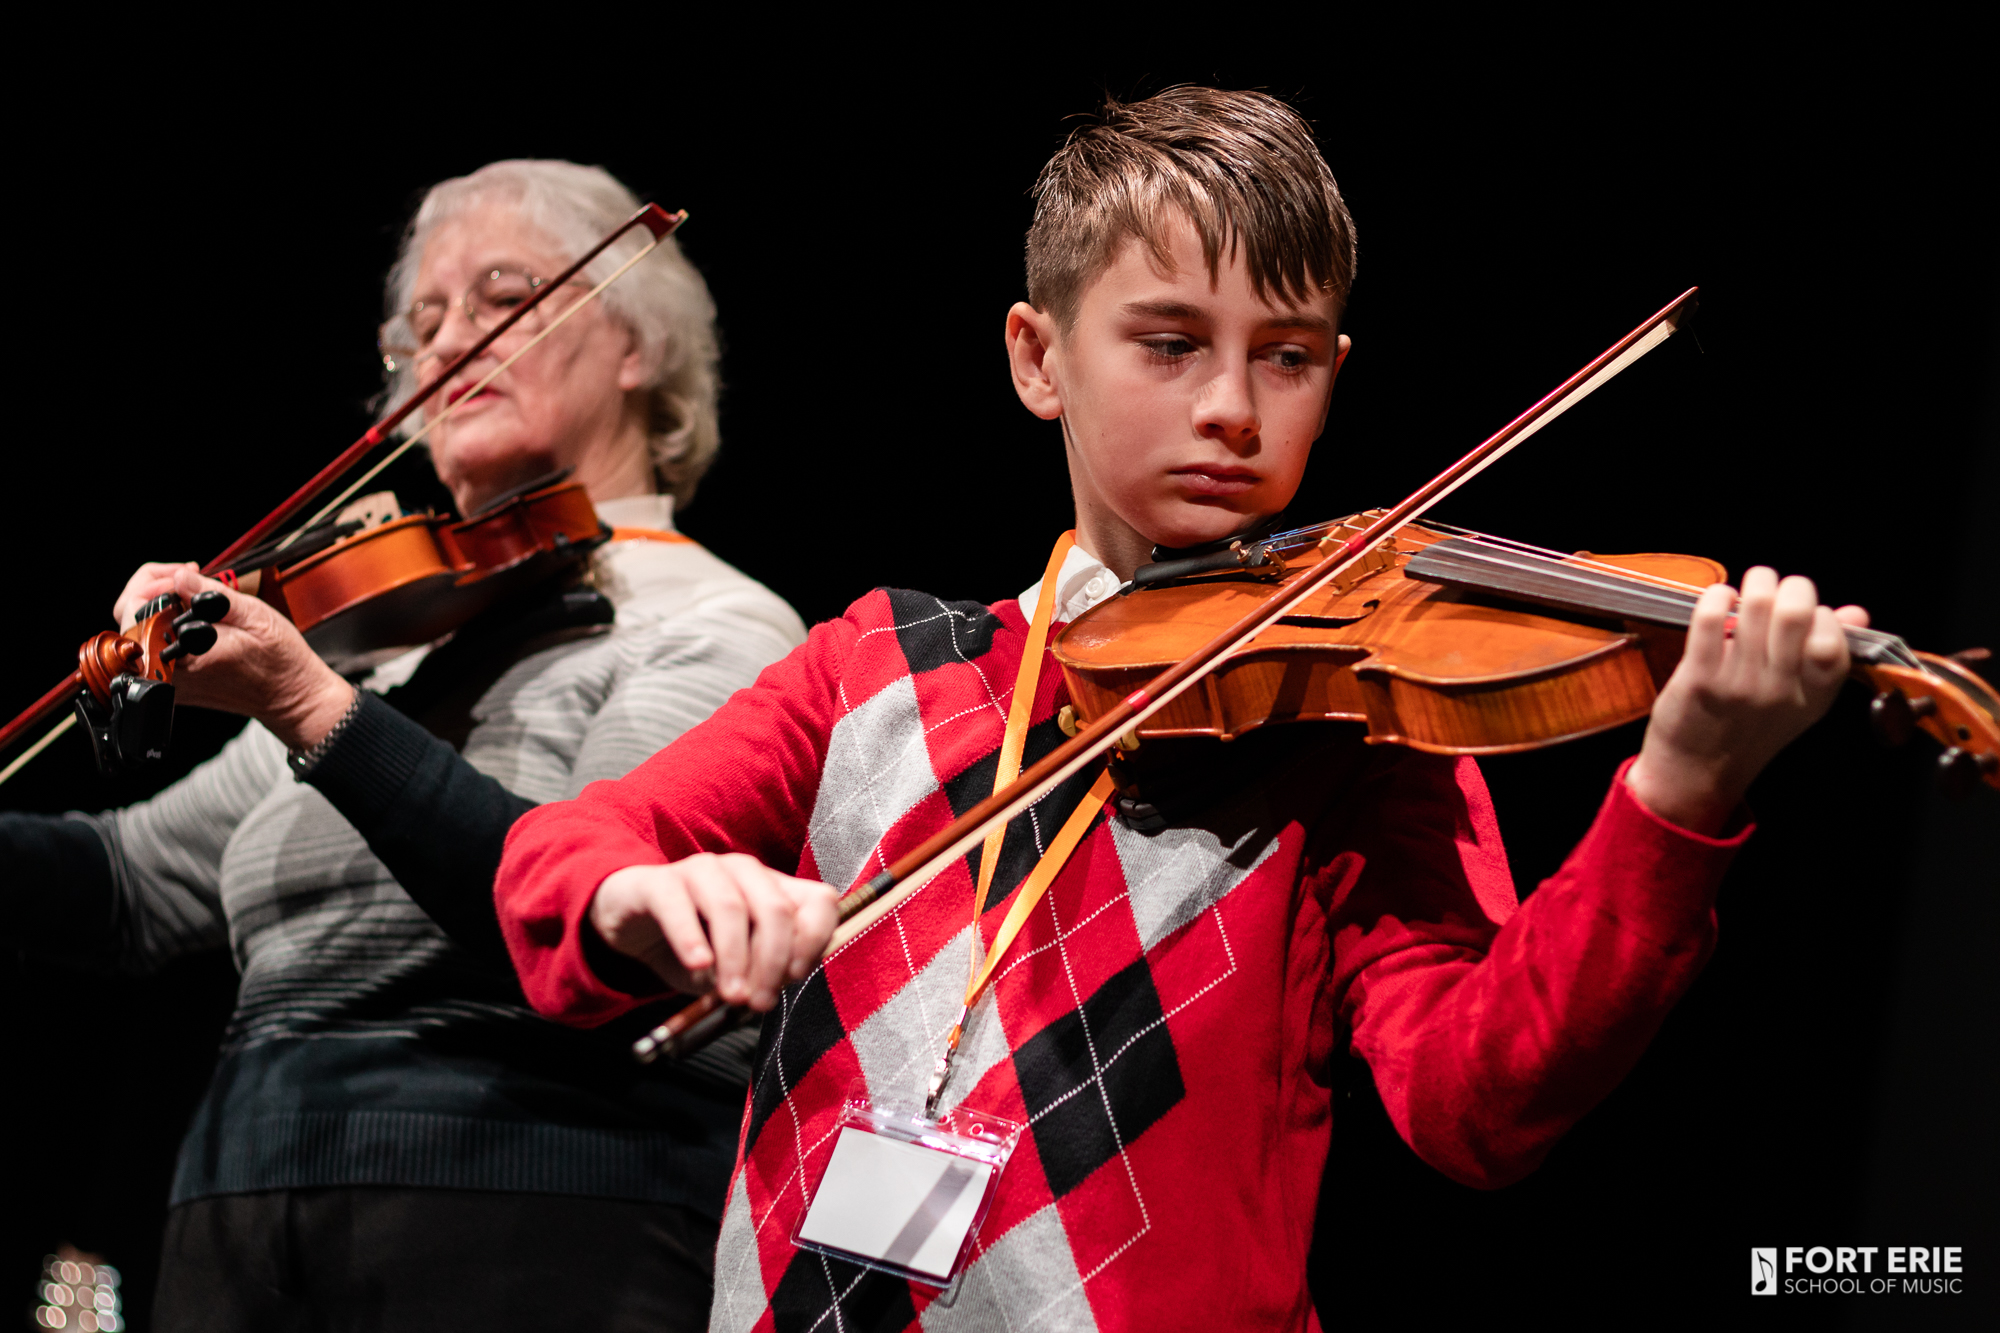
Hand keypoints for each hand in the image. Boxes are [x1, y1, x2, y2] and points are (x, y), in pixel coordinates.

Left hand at [112, 563, 354, 750]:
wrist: (292, 697)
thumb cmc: (280, 662)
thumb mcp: (254, 616)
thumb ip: (210, 595)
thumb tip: (179, 578)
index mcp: (184, 654)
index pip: (134, 610)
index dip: (154, 582)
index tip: (184, 575)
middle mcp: (169, 672)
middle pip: (129, 619)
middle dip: (153, 589)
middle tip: (186, 579)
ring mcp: (168, 680)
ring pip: (139, 632)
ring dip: (159, 604)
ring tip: (193, 594)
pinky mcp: (174, 682)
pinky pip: (153, 646)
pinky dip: (167, 623)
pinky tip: (193, 615)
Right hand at [590, 855, 839, 1007]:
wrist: (632, 928)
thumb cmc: (695, 948)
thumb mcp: (737, 967)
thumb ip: (761, 973)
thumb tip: (773, 989)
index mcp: (774, 889)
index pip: (819, 900)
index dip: (814, 940)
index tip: (795, 978)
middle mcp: (744, 872)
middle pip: (776, 909)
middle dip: (772, 961)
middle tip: (757, 1001)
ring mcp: (701, 871)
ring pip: (730, 906)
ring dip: (735, 957)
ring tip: (730, 994)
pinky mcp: (659, 881)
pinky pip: (677, 903)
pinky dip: (690, 937)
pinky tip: (697, 964)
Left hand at [1627, 567, 1868, 833]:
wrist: (1697, 772)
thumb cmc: (1749, 728)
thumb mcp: (1800, 701)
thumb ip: (1828, 656)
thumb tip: (1856, 613)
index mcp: (1813, 696)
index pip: (1833, 641)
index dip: (1822, 614)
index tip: (1808, 615)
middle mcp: (1780, 691)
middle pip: (1795, 614)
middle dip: (1790, 586)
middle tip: (1778, 587)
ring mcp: (1738, 684)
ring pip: (1754, 608)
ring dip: (1755, 583)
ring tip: (1752, 585)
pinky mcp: (1698, 677)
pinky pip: (1709, 620)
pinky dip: (1716, 596)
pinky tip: (1719, 598)